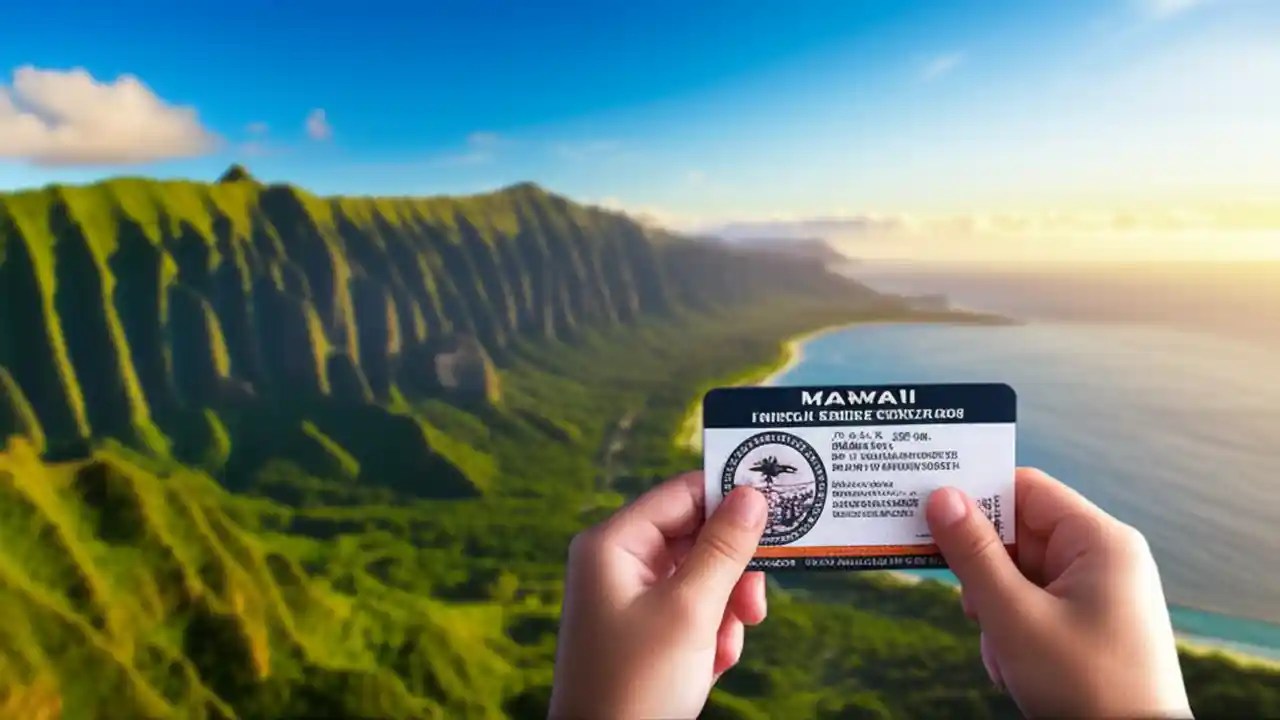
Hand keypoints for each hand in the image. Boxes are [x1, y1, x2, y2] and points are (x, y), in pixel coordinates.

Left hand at [550, 471, 767, 718]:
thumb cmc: (636, 684)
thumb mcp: (690, 611)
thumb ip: (724, 549)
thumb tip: (752, 494)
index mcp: (613, 544)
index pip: (682, 494)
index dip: (729, 498)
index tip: (778, 510)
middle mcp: (617, 562)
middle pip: (696, 537)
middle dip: (731, 573)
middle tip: (755, 604)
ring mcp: (628, 597)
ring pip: (701, 577)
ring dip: (725, 610)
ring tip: (723, 647)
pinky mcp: (644, 629)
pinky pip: (692, 610)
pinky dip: (711, 634)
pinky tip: (710, 664)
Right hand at [926, 468, 1191, 717]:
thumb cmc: (1086, 686)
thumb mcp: (1015, 617)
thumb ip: (973, 553)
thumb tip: (941, 496)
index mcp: (1100, 541)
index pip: (1026, 489)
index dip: (978, 496)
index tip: (932, 511)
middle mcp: (1104, 558)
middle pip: (1018, 535)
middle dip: (986, 574)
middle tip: (973, 607)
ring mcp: (1098, 592)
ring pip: (1019, 576)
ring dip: (997, 610)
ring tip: (1006, 652)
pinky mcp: (1090, 623)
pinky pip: (1034, 606)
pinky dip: (1013, 631)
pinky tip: (1017, 666)